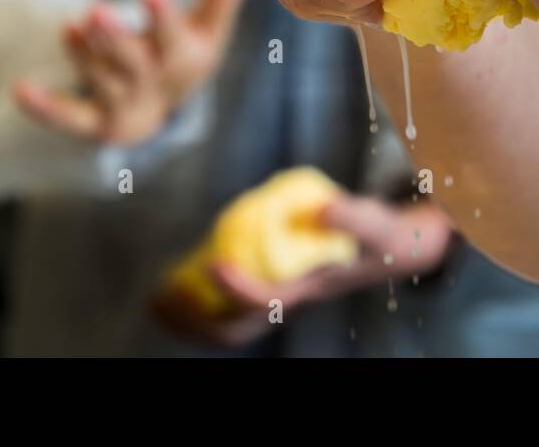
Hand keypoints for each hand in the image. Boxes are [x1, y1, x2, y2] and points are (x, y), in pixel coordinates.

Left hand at [13, 0, 247, 144]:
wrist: (162, 113)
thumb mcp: (207, 27)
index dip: (163, 18)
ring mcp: (123, 105)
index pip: (174, 38)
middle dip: (115, 40)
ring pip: (101, 81)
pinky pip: (69, 117)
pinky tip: (21, 90)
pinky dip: (45, 108)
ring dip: (85, 58)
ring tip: (71, 27)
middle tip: (96, 12)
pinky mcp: (94, 122)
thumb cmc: (183, 54)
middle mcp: (153, 85)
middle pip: (134, 63)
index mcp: (184, 60)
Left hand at [151, 198, 452, 347]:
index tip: (214, 263)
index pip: (270, 301)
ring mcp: (273, 296)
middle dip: (196, 319)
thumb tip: (324, 208)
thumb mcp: (373, 221)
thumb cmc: (377, 233)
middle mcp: (287, 300)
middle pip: (237, 329)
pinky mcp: (263, 282)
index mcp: (308, 288)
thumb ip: (351, 217)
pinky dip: (194, 302)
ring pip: (224, 325)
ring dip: (187, 318)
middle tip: (162, 294)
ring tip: (155, 297)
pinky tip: (170, 281)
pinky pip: (222, 306)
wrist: (384, 249)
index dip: (240, 289)